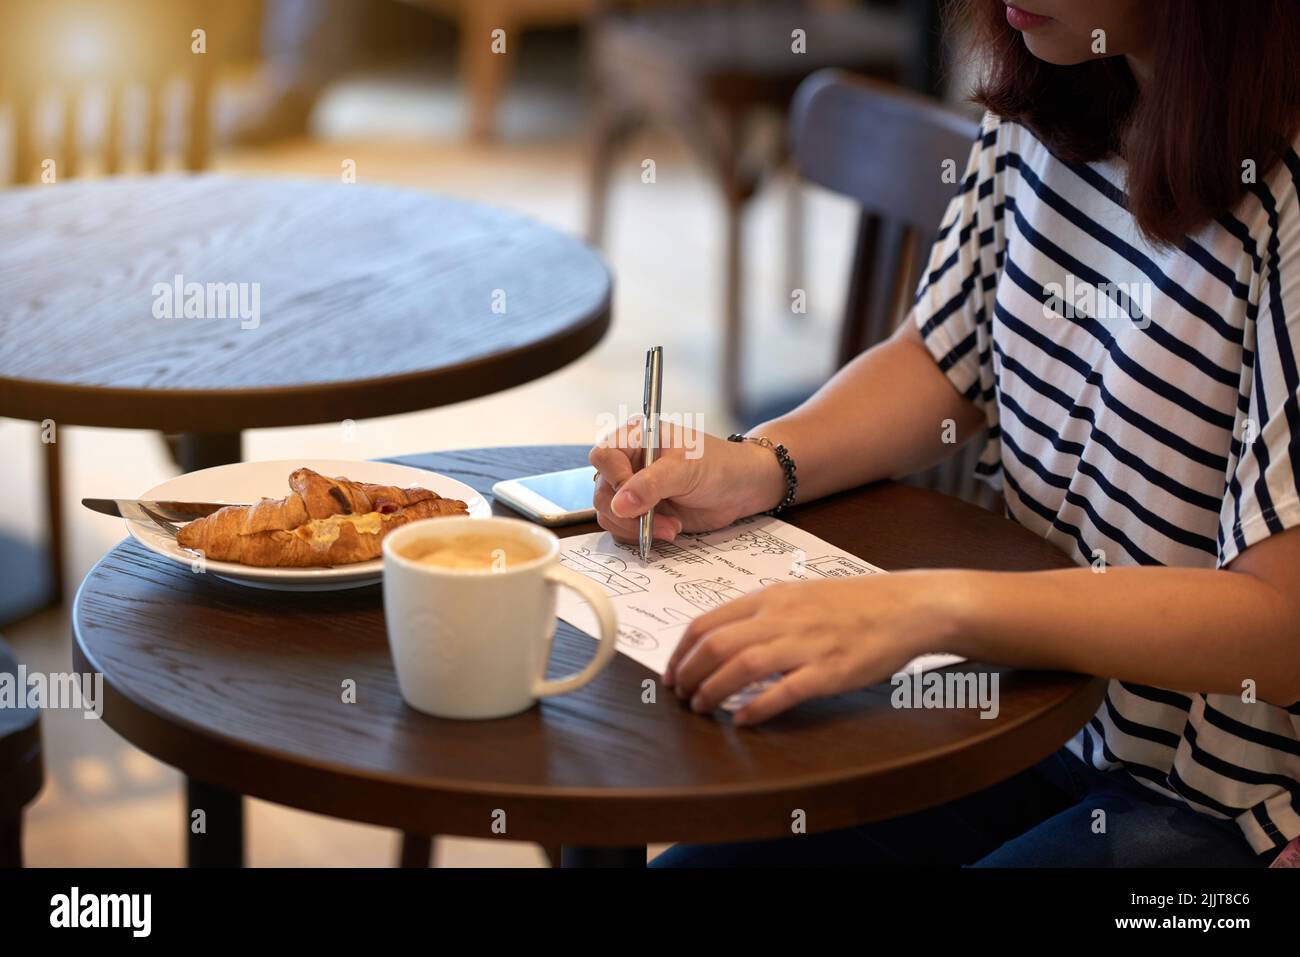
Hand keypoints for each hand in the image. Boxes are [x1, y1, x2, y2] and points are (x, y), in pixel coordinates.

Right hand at [588, 418, 785, 543]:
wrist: (742, 488)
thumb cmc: (719, 465)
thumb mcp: (686, 470)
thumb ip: (651, 485)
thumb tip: (618, 504)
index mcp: (636, 438)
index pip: (603, 456)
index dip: (613, 478)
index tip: (634, 495)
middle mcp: (629, 462)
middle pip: (602, 490)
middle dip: (628, 512)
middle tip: (655, 519)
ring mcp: (633, 489)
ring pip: (609, 513)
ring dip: (636, 527)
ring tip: (671, 526)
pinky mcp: (642, 512)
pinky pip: (624, 528)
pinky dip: (641, 535)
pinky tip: (669, 529)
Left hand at [664, 573, 963, 725]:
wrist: (907, 606)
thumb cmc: (854, 604)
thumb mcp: (800, 595)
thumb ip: (764, 613)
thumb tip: (725, 638)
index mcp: (770, 597)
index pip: (707, 623)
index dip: (680, 652)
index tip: (671, 673)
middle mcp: (782, 617)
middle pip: (716, 645)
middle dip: (689, 674)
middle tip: (680, 696)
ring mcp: (806, 643)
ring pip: (741, 666)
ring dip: (713, 691)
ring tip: (701, 709)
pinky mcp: (830, 670)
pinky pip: (784, 690)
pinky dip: (757, 707)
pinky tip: (743, 720)